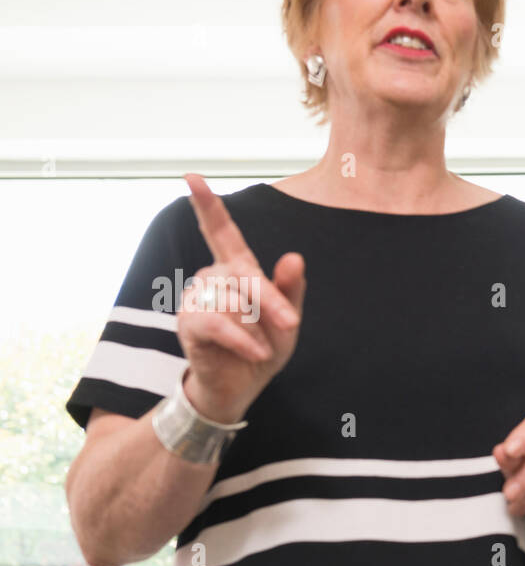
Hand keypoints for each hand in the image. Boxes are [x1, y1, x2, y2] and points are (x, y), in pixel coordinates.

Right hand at [176, 174, 304, 423]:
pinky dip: (241, 339)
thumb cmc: (263, 347)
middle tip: (291, 323)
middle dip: (270, 299)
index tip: (193, 178)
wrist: (241, 388)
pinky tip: (257, 352)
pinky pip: (217, 323)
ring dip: (257, 324)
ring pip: (232, 298)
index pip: (223, 233)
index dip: (209, 206)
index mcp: (237, 271)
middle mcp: (213, 279)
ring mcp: (197, 300)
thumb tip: (295, 257)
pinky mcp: (189, 324)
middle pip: (243, 274)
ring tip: (266, 348)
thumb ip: (291, 290)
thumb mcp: (286, 320)